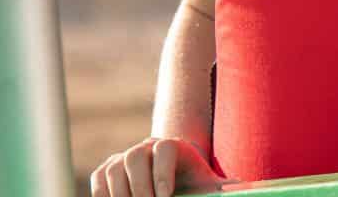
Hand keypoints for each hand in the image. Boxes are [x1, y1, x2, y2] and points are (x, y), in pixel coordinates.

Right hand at [88, 137, 225, 196]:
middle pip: (135, 157)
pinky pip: (99, 179)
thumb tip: (239, 186)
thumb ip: (221, 186)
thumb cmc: (193, 182)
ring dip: (120, 193)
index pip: (165, 149)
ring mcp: (125, 156)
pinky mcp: (108, 169)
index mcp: (174, 146)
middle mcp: (147, 146)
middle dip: (139, 187)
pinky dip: (103, 194)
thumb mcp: (208, 184)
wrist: (174, 176)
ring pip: (113, 168)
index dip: (162, 172)